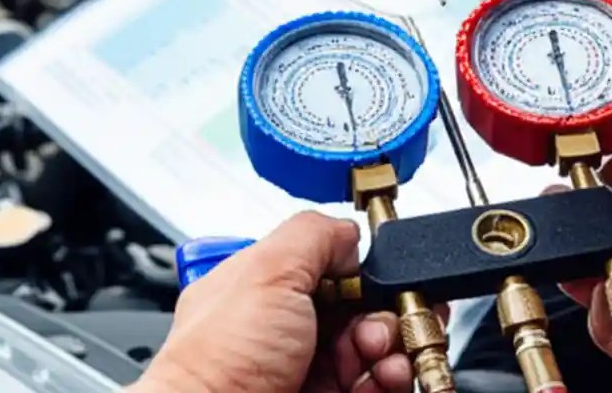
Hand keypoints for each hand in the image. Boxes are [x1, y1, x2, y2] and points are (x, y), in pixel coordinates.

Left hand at [130, 212, 412, 392]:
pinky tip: (390, 376)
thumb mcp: (266, 272)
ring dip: (394, 346)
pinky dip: (395, 379)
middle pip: (361, 310)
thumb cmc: (217, 363)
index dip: (362, 272)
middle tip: (376, 326)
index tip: (382, 279)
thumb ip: (312, 237)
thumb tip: (349, 234)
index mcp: (265, 291)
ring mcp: (310, 372)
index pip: (329, 268)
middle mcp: (288, 332)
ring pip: (378, 350)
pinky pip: (381, 385)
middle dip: (384, 313)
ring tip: (384, 354)